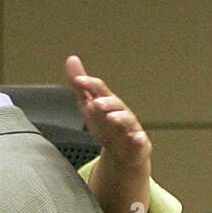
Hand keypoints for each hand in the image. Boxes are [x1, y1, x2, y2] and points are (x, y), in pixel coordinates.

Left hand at [65, 54, 151, 168]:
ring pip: (127, 120)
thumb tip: (71, 59)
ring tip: (112, 118)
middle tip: (96, 103)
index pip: (99, 89)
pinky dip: (139, 139)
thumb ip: (80, 86)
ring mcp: (130, 126)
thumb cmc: (105, 126)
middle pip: (115, 104)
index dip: (90, 84)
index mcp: (108, 102)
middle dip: (107, 102)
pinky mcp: (138, 141)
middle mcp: (120, 111)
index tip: (78, 81)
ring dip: (120, 118)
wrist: (121, 152)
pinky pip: (140, 140)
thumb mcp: (88, 105)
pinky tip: (137, 138)